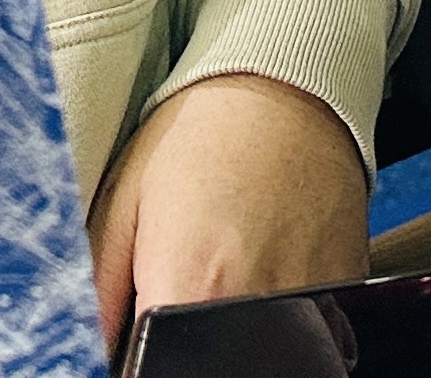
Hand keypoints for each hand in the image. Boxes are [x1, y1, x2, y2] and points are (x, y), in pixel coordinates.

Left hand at [88, 72, 370, 347]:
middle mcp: (252, 306)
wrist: (288, 81)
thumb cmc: (202, 133)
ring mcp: (308, 300)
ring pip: (257, 347)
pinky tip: (261, 260)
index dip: (141, 354)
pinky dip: (277, 313)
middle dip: (184, 341)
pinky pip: (304, 328)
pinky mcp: (342, 287)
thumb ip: (97, 291)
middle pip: (205, 358)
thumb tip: (87, 347)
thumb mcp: (123, 200)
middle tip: (175, 286)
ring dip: (229, 328)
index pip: (153, 365)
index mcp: (188, 288)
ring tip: (222, 267)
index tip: (140, 322)